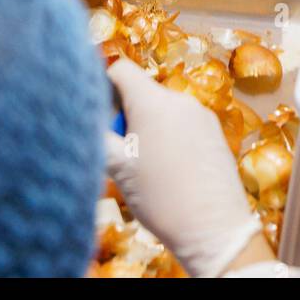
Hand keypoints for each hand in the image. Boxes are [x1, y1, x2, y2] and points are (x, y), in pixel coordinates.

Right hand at [105, 60, 262, 278]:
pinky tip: (173, 171)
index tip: (101, 118)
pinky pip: (184, 124)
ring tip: (149, 168)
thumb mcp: (117, 168)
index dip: (104, 87)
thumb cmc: (160, 197)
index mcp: (153, 101)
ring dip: (150, 129)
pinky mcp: (215, 132)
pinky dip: (172, 138)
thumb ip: (98, 134)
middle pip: (143, 92)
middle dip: (128, 116)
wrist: (215, 230)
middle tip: (125, 154)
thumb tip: (83, 116)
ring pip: (163, 110)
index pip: (121, 70)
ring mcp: (202, 114)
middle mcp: (179, 99)